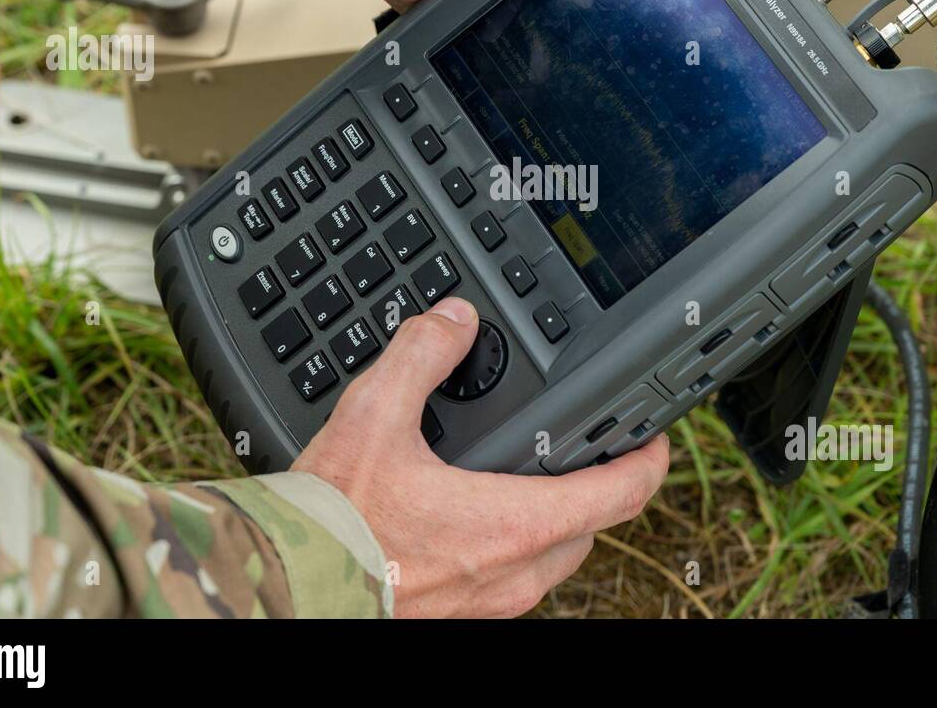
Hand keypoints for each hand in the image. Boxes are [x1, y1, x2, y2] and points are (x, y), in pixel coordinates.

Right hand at [292, 297, 669, 617]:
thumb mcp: (373, 417)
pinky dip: (514, 542)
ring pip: (555, 557)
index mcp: (514, 525)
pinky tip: (473, 514)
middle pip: (593, 525)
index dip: (648, 456)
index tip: (652, 435)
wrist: (284, 588)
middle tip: (583, 446)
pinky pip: (515, 577)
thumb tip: (454, 320)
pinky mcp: (463, 615)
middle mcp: (515, 573)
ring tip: (527, 475)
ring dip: (555, 517)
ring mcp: (491, 602)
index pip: (622, 493)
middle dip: (596, 484)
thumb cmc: (332, 526)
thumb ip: (422, 355)